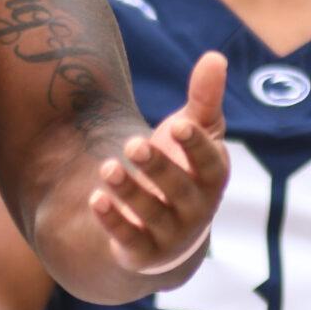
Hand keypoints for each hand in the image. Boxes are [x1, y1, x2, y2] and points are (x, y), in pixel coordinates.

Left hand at [93, 52, 228, 273]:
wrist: (163, 233)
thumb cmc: (181, 170)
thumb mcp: (192, 134)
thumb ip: (203, 99)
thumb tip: (215, 56)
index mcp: (211, 179)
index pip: (211, 165)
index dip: (197, 147)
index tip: (179, 124)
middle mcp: (196, 210)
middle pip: (180, 191)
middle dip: (158, 168)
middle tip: (133, 143)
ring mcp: (170, 235)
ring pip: (153, 215)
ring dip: (130, 192)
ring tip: (107, 167)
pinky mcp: (141, 253)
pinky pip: (128, 241)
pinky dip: (113, 221)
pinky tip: (95, 199)